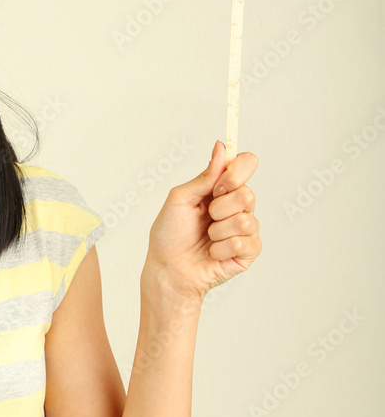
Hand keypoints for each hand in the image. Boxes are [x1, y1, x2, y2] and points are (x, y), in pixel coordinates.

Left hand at [143, 141, 260, 301]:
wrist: (168, 269)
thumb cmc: (169, 234)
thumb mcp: (180, 198)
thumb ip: (205, 176)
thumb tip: (221, 147)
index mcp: (221, 189)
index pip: (246, 165)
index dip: (238, 171)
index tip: (220, 184)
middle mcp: (236, 206)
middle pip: (248, 193)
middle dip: (220, 207)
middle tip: (206, 216)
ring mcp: (244, 230)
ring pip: (245, 220)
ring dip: (217, 230)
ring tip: (207, 237)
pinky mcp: (248, 252)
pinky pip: (244, 242)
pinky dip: (221, 248)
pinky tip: (212, 252)